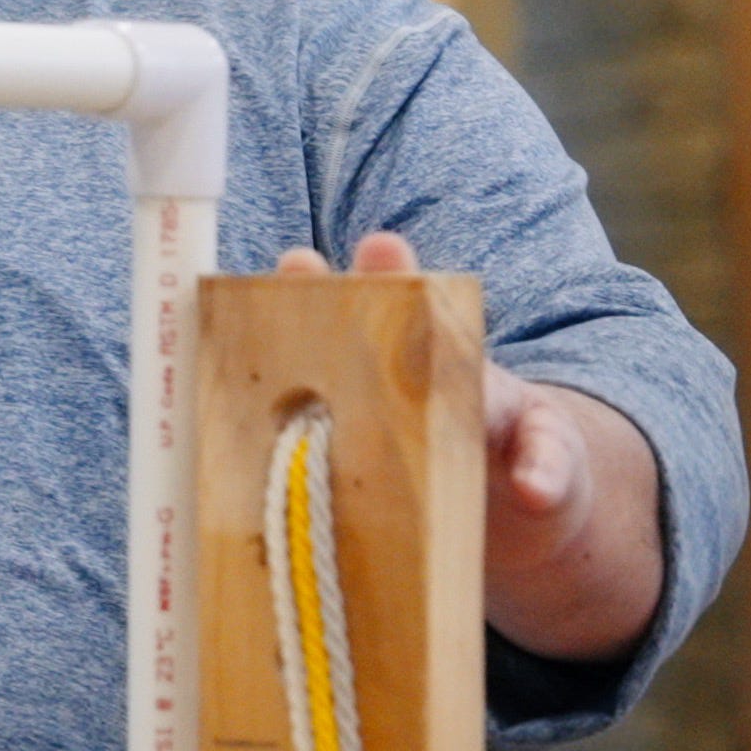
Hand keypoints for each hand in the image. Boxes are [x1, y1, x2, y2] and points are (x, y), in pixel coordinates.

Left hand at [274, 232, 666, 664]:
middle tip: (381, 247)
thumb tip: (198, 416)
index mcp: (384, 378)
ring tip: (468, 376)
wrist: (525, 503)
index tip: (292, 261)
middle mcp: (444, 380)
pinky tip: (534, 489)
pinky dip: (544, 478)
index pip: (343, 326)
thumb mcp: (367, 450)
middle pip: (414, 330)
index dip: (316, 293)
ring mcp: (502, 420)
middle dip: (396, 287)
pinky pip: (549, 474)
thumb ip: (296, 425)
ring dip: (469, 372)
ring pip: (486, 390)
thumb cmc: (420, 466)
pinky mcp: (551, 471)